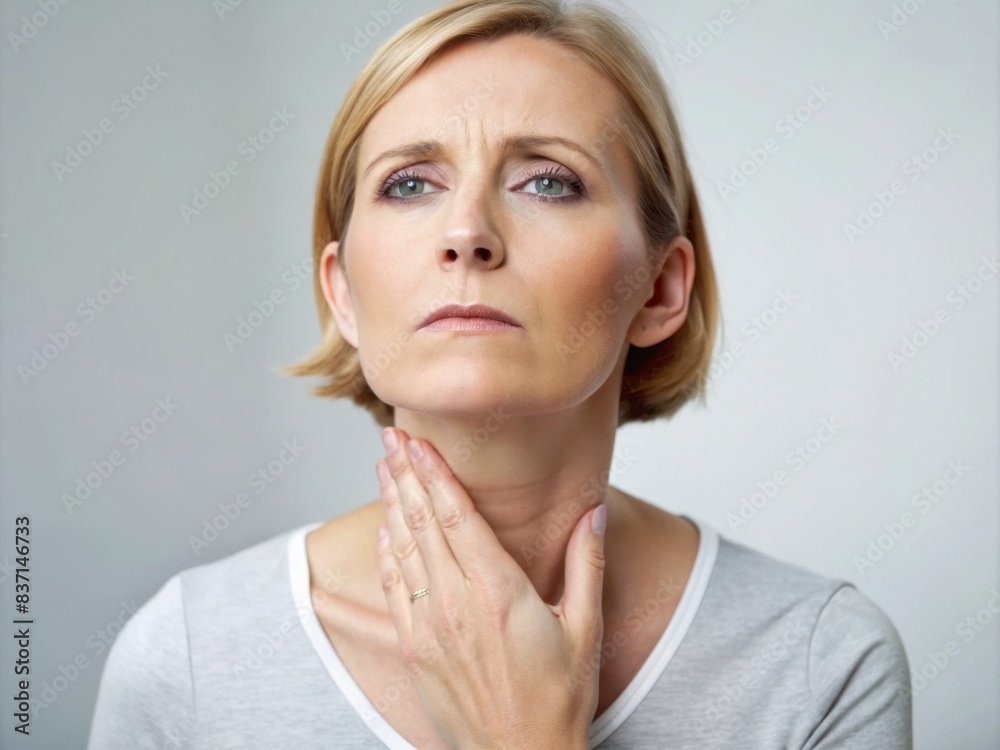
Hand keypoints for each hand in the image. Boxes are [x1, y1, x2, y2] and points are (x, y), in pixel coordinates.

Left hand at [374, 426, 606, 749]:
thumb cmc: (558, 700)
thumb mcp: (585, 628)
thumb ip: (586, 563)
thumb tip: (594, 510)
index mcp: (498, 591)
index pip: (456, 515)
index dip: (434, 472)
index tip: (418, 440)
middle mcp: (456, 603)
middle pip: (422, 522)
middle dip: (405, 473)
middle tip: (390, 436)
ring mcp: (430, 627)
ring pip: (402, 549)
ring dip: (390, 503)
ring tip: (383, 467)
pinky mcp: (415, 650)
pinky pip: (393, 588)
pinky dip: (386, 553)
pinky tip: (383, 530)